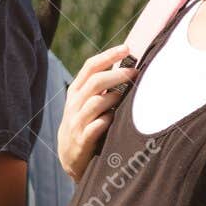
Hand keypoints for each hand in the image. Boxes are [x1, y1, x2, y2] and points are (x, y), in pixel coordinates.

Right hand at [57, 40, 138, 179]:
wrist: (70, 158)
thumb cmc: (85, 124)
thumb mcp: (86, 103)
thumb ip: (100, 86)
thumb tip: (125, 65)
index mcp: (76, 91)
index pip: (91, 66)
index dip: (108, 55)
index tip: (127, 48)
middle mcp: (74, 104)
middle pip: (95, 82)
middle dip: (117, 75)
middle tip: (135, 73)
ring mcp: (77, 122)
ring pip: (96, 102)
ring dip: (114, 98)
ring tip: (126, 98)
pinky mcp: (82, 140)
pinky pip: (95, 127)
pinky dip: (107, 121)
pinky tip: (115, 119)